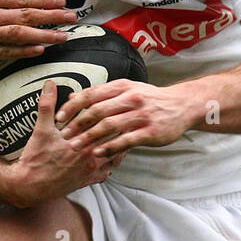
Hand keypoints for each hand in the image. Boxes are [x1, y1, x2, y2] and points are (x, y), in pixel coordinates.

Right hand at [0, 0, 74, 63]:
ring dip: (43, 36)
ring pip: (19, 35)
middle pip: (25, 16)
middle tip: (71, 18)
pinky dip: (24, 52)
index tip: (62, 2)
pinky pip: (5, 53)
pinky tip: (40, 49)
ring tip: (63, 36)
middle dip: (51, 17)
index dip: (44, 0)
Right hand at [7, 81, 117, 205]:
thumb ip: (47, 105)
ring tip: (126, 132)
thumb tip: (50, 84)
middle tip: (126, 115)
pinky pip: (108, 171)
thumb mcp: (40, 129)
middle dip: (119, 125)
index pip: (103, 122)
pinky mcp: (89, 180)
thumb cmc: (36, 159)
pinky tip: (113, 154)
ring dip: (120, 143)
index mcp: (81, 141)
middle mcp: (90, 156)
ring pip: (115, 153)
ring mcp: (92, 170)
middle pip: (113, 137)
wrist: (31, 186)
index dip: (109, 111)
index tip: (115, 104)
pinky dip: (112, 161)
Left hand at [56, 79, 197, 153]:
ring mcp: (141, 115)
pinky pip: (126, 140)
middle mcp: (131, 98)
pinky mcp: (150, 131)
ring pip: (110, 126)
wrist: (182, 105)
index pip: (91, 94)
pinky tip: (98, 153)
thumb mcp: (126, 90)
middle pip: (97, 111)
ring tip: (75, 147)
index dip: (72, 106)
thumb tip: (73, 97)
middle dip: (77, 124)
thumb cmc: (150, 98)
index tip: (58, 117)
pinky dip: (110, 147)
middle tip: (63, 136)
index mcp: (122, 87)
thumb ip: (101, 94)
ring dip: (89, 137)